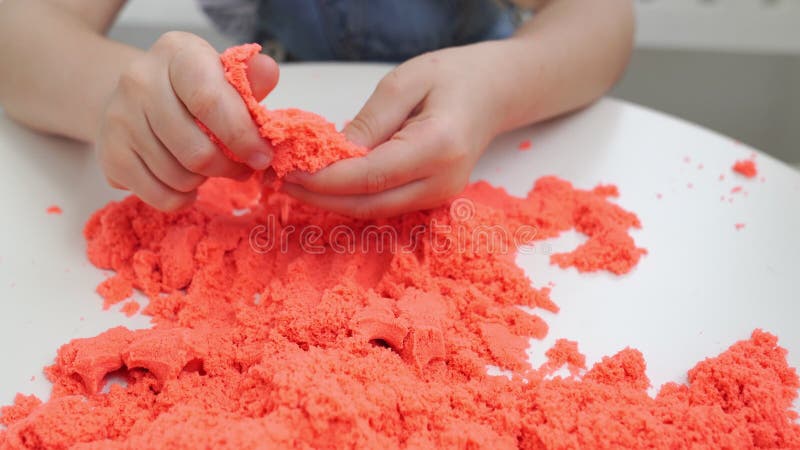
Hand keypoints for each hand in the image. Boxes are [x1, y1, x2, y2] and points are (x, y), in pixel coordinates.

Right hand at [96, 32, 278, 210]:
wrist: (137, 97)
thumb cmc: (194, 88)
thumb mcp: (223, 74)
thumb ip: (249, 78)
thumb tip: (268, 70)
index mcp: (176, 53)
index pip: (210, 101)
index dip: (242, 136)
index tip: (262, 157)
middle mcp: (140, 81)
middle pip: (195, 150)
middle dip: (228, 167)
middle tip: (242, 168)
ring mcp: (119, 118)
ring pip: (179, 177)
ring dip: (205, 181)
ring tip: (211, 168)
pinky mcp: (109, 154)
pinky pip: (159, 196)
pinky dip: (182, 198)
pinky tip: (188, 183)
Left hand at [281, 41, 514, 218]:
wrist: (493, 94)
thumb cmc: (452, 77)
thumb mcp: (405, 82)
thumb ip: (369, 121)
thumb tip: (332, 155)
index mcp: (439, 147)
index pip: (370, 175)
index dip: (324, 179)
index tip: (286, 170)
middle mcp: (442, 182)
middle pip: (369, 204)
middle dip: (320, 197)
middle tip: (279, 181)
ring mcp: (439, 197)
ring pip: (373, 211)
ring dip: (331, 201)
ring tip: (294, 182)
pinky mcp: (431, 199)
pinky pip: (383, 205)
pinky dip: (351, 198)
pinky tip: (324, 184)